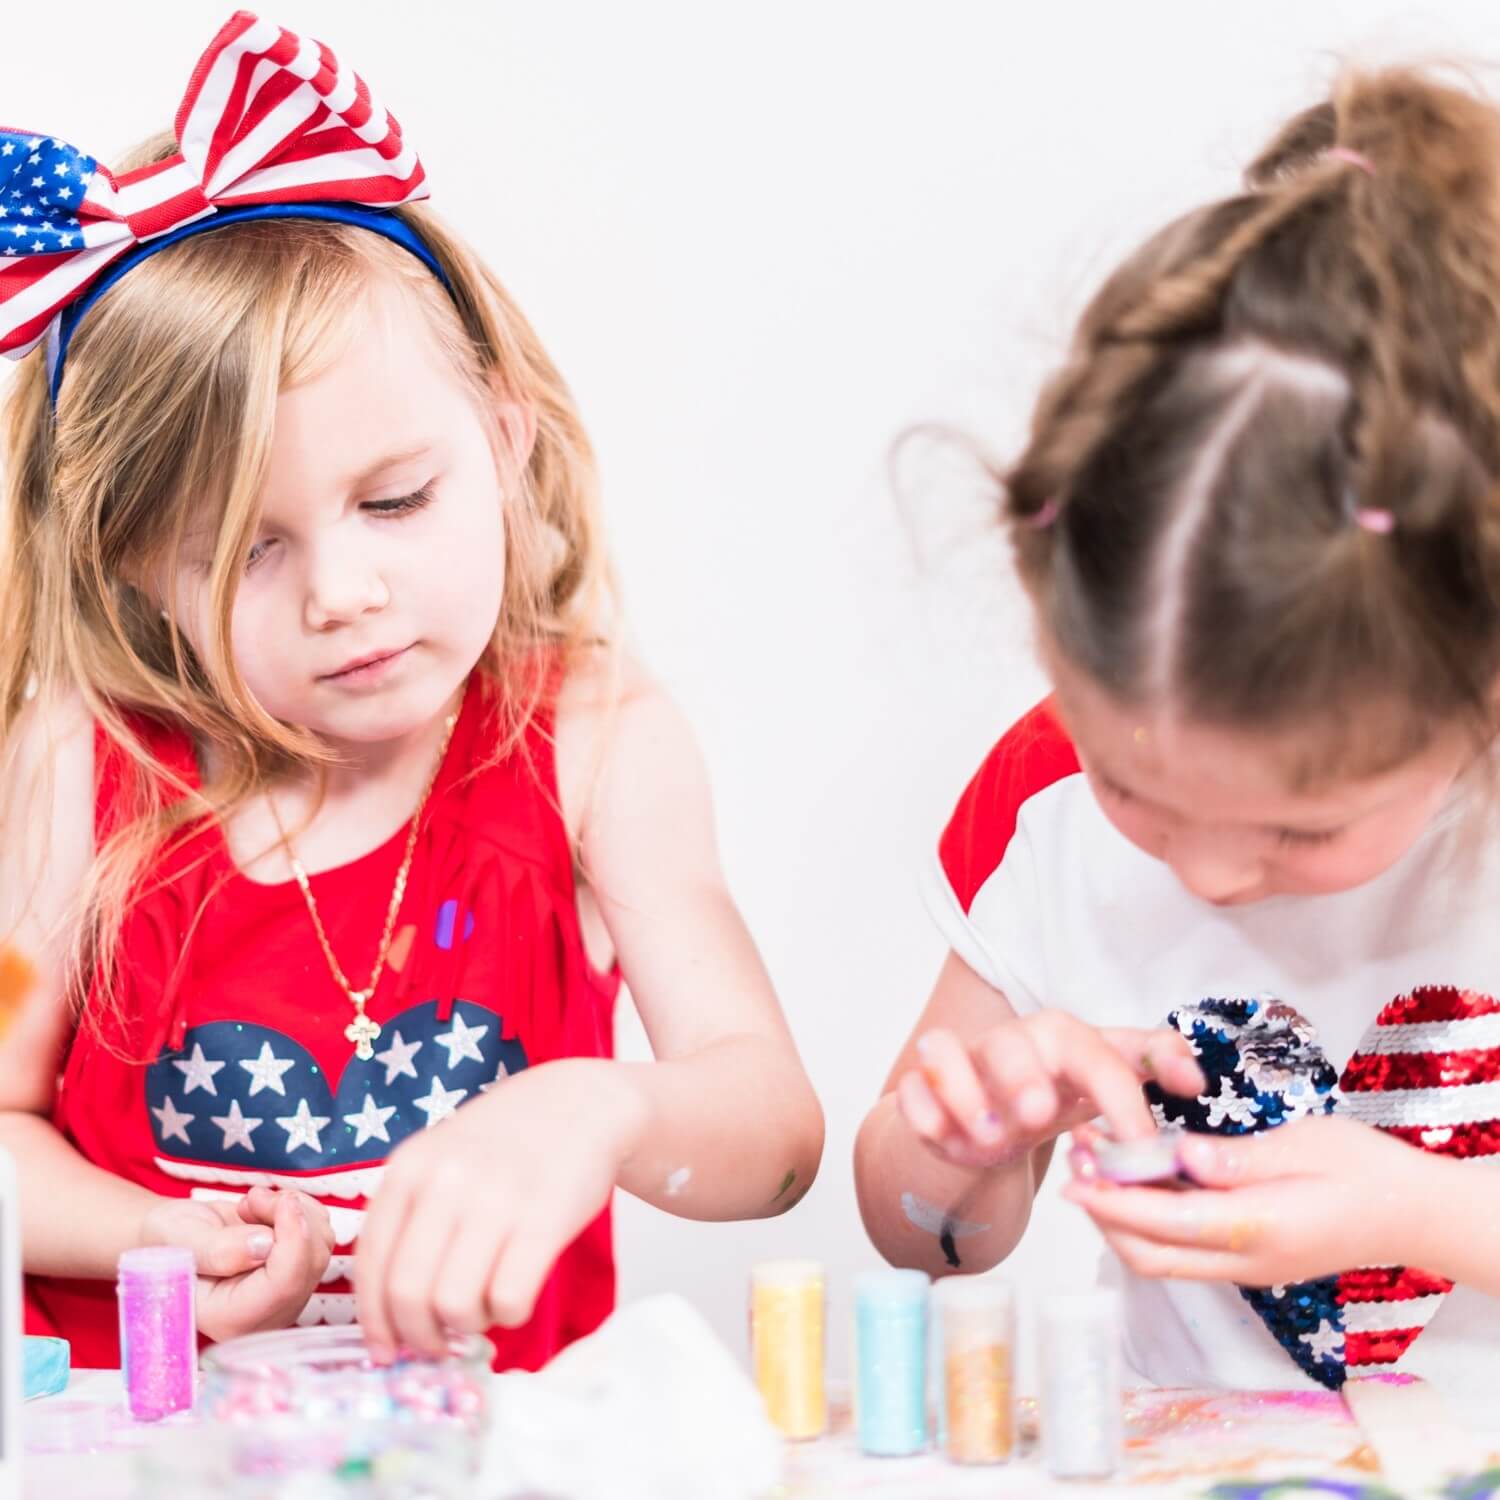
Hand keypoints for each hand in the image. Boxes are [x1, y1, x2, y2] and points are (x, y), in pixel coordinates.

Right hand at [139, 1186, 335, 1341]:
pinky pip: (321, 1232)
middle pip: (310, 1263)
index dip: (293, 1240)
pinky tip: (266, 1210)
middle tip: (250, 1199)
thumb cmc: (166, 1242)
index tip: (283, 1202)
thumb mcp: (179, 1240)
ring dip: (293, 1210)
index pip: (283, 1286)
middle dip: (290, 1217)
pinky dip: (301, 1210)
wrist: (171, 1237)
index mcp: (229, 1318)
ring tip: (250, 1204)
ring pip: (320, 1244)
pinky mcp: (297, 1270)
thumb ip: (217, 1250)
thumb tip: (264, 1247)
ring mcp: (284, 1292)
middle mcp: (264, 1313)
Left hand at [355, 1058, 644, 1360]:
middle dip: (419, 1337)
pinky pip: (510, 1300)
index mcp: (409, 1167)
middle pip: (407, 1294)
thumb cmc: (507, 1143)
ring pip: (454, 1305)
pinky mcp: (544, 1219)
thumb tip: (390, 1314)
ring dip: (468, 1326)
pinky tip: (516, 1297)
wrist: (581, 1102)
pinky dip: (510, 1316)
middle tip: (438, 1344)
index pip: (371, 1263)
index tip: (387, 1350)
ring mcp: (495, 1198)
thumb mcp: (442, 1159)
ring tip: (484, 1309)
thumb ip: (412, 1219)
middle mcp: (445, 1181)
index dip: (375, 1320)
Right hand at [897, 1012, 1203, 1169]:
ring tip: (989, 1137)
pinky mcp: (921, 1089)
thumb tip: (1194, 1076)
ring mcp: (960, 1062)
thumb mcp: (1107, 1076)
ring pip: (947, 1052)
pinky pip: (911, 1090)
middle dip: (1022, 1076)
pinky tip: (943, 1138)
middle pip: (1011, 1042)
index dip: (1121, 1098)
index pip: (1096, 1055)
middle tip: (1036, 1114)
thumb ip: (1151, 1065)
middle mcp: (1009, 1043)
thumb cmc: (1056, 1090)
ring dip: (966, 1094)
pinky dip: (923, 1112)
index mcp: (1062, 1039)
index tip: (1142, 1146)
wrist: (991, 1113)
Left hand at [1063, 1116, 1433, 1285]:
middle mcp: (1245, 1260)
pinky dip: (1149, 1220)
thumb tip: (1178, 1154)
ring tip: (1094, 1165)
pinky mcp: (1247, 1259)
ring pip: (1162, 1258)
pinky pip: (1183, 1249)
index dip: (1113, 1201)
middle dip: (1103, 1214)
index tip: (1074, 1175)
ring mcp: (1246, 1266)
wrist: (1413, 1212)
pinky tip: (1134, 1178)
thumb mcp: (1303, 1145)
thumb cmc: (1364, 1168)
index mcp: (1258, 1229)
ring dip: (1121, 1218)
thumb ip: (1235, 1157)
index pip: (1165, 1221)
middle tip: (1075, 1163)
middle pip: (1150, 1254)